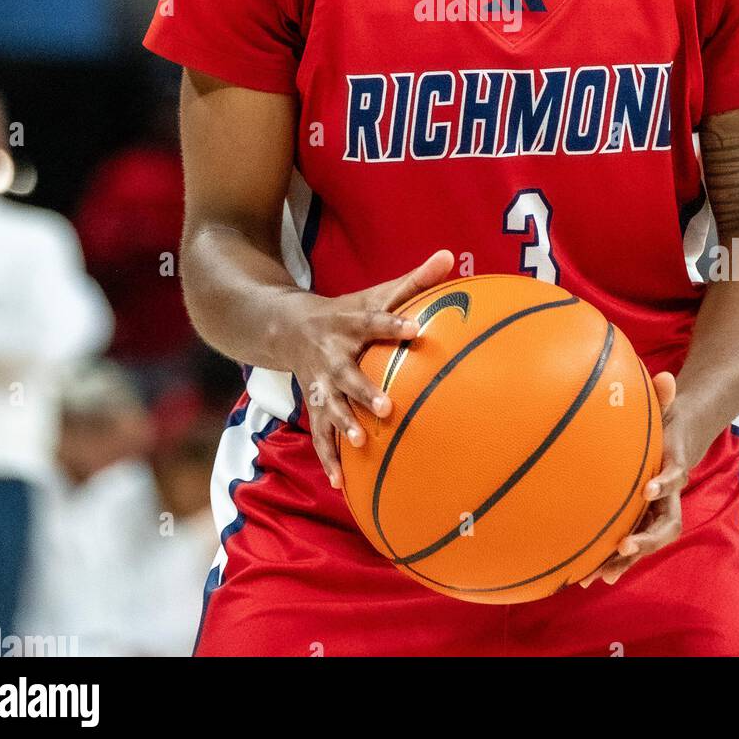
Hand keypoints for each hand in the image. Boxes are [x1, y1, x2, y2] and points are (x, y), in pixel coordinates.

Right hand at [287, 250, 453, 488]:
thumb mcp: (376, 292)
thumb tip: (452, 255)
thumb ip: (415, 280)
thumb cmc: (347, 311)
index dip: (394, 324)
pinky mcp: (315, 405)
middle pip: (348, 374)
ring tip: (361, 444)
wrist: (287, 327)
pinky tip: (340, 483)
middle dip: (365, 390)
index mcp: (349, 323)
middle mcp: (332, 354)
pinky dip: (328, 458)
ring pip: (330, 407)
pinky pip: (319, 434)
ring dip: (343, 426)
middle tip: (388, 406)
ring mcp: (321, 383)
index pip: (374, 321)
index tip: (417, 329)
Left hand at [579, 371, 693, 587]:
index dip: (664, 483)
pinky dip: (610, 560)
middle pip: (667, 525)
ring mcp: (654, 513)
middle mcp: (668, 496)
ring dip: (625, 560)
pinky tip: (582, 574)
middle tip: (626, 546)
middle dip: (647, 539)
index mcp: (673, 466)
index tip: (648, 487)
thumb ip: (664, 394)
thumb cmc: (666, 421)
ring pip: (646, 542)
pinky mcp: (639, 521)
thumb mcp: (666, 406)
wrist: (679, 439)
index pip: (675, 477)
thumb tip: (666, 375)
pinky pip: (628, 544)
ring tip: (598, 575)